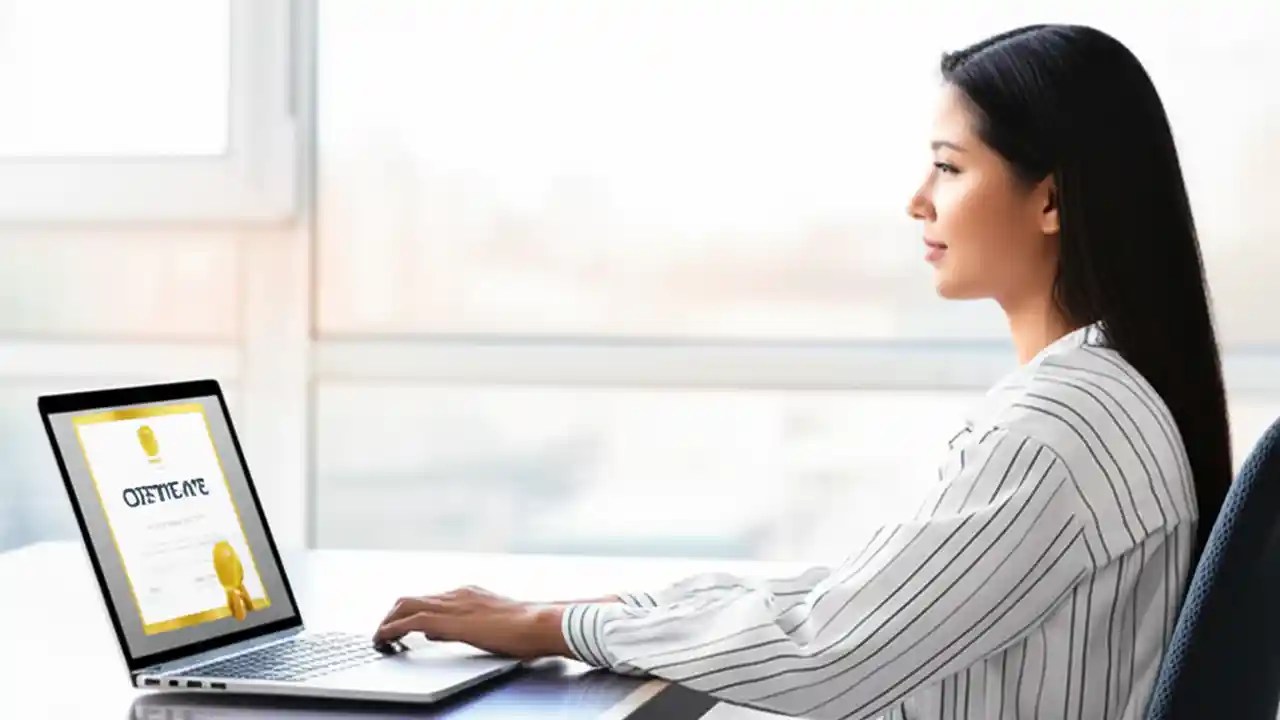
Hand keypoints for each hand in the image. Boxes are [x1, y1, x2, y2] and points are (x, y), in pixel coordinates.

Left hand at [373, 585, 570, 659]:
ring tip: (378, 638)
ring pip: (406, 605)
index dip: (411, 612)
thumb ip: (467, 624)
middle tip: (383, 633)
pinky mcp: (449, 620)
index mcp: (469, 593)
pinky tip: (383, 640)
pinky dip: (391, 629)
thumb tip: (440, 633)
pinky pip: (410, 621)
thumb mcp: (494, 623)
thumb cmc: (527, 628)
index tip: (402, 626)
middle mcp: (457, 594)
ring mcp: (452, 604)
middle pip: (411, 598)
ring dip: (387, 621)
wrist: (539, 623)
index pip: (430, 599)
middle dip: (393, 614)